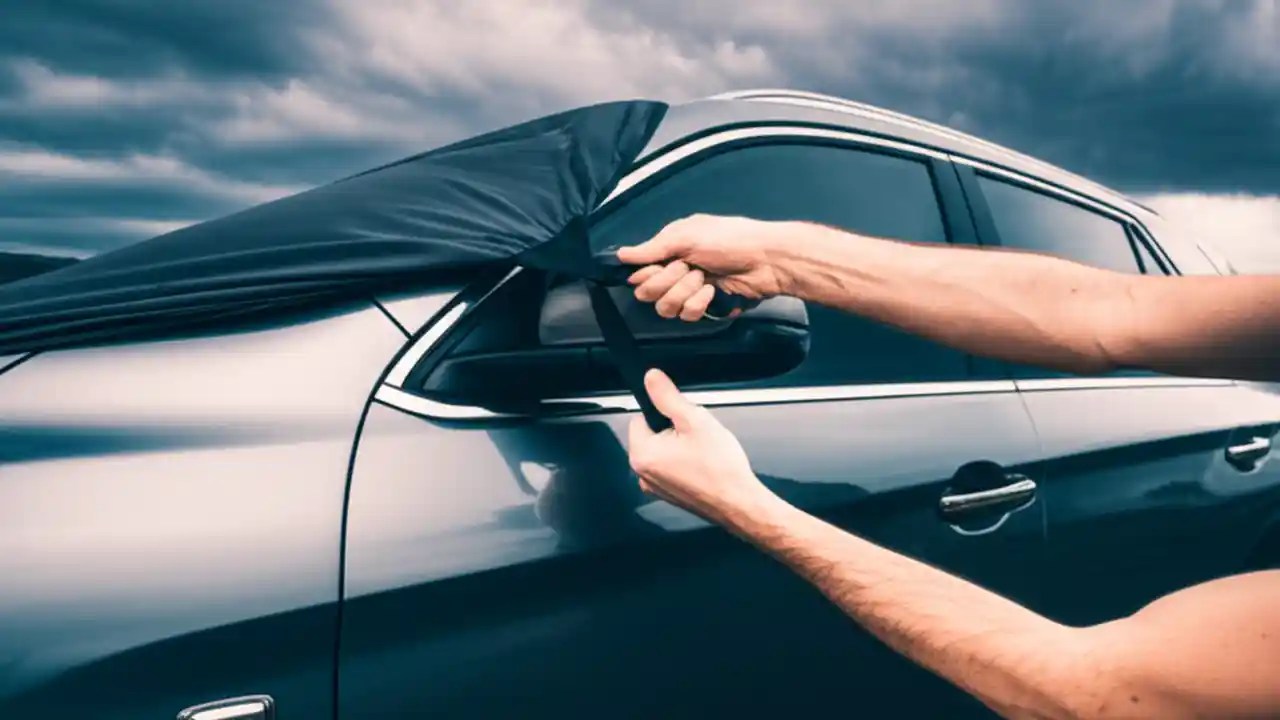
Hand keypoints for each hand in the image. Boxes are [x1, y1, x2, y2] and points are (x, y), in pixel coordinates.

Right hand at [616, 214, 793, 321]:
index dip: (646, 274)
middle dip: (667, 283)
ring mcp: (689, 290)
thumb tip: (620, 255)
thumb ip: (653, 248)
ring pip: (666, 308)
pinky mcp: (705, 306)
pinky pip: (688, 314)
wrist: (766, 261)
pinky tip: (714, 291)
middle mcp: (675, 270)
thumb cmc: (729, 240)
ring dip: (685, 293)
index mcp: (669, 249)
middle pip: (648, 294)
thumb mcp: (688, 236)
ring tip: (704, 280)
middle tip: (687, 269)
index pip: (639, 272)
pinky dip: (700, 303)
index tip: (661, 267)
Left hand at [627, 368, 778, 526]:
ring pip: (664, 452)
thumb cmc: (720, 468)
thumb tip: (651, 378)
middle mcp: (643, 474)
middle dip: (673, 430)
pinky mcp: (670, 494)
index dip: (663, 413)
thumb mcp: (694, 420)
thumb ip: (668, 397)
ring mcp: (656, 487)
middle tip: (697, 437)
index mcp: (642, 455)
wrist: (740, 504)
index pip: (640, 418)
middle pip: (652, 435)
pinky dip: (685, 463)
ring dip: (681, 447)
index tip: (683, 420)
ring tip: (703, 453)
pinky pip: (672, 468)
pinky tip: (704, 466)